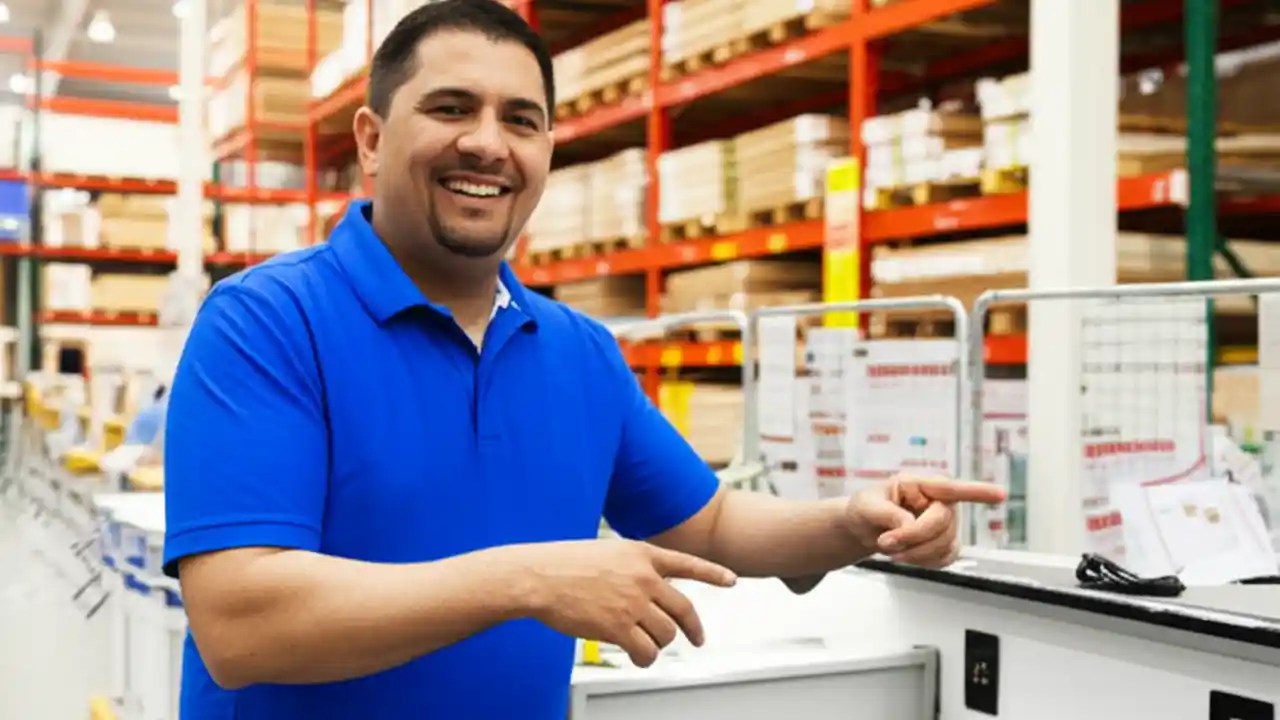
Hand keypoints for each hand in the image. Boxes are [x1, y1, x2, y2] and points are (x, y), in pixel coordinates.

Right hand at [518, 539, 736, 667]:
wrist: (538, 576)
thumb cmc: (563, 565)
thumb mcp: (607, 554)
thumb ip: (632, 569)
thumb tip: (647, 596)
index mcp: (641, 555)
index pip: (687, 564)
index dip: (713, 573)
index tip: (732, 580)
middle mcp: (644, 577)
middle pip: (683, 609)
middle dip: (693, 629)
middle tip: (696, 640)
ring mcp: (633, 602)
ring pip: (666, 634)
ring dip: (658, 645)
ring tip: (643, 646)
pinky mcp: (619, 626)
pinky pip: (645, 651)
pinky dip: (645, 659)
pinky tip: (637, 657)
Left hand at [848, 474, 1006, 568]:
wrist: (865, 529)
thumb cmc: (866, 509)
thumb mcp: (867, 506)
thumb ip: (888, 514)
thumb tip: (909, 525)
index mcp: (922, 485)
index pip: (952, 489)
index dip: (978, 492)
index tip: (1001, 494)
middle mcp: (941, 503)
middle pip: (941, 523)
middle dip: (912, 538)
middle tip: (884, 542)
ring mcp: (947, 525)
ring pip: (943, 545)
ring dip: (914, 553)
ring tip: (889, 547)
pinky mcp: (946, 545)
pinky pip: (944, 559)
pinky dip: (922, 562)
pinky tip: (906, 555)